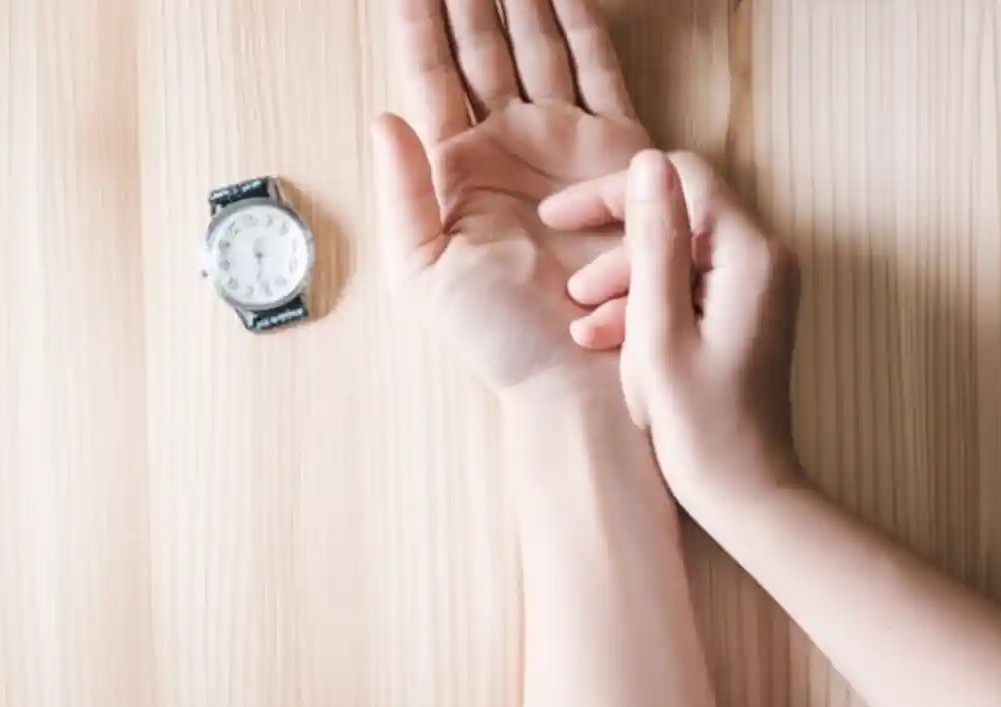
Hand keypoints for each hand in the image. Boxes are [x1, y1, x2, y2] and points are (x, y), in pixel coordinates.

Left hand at [372, 0, 649, 400]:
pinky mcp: (616, 154)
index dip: (419, 20)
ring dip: (523, 0)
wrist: (579, 375)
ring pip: (539, 48)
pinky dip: (585, 28)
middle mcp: (510, 147)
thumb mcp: (423, 273)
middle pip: (484, 46)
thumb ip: (403, 193)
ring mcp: (564, 145)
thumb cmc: (500, 338)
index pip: (432, 73)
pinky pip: (601, 74)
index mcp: (458, 169)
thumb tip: (383, 117)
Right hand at [539, 150, 802, 505]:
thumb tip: (648, 164)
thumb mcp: (659, 329)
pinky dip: (646, 303)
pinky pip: (688, 284)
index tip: (559, 217)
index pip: (680, 179)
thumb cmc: (700, 422)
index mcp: (749, 255)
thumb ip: (654, 242)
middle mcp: (763, 258)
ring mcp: (756, 285)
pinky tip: (605, 338)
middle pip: (678, 212)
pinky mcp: (743, 310)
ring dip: (624, 280)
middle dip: (617, 245)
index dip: (615, 190)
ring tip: (583, 322)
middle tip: (569, 285)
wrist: (745, 490)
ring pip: (677, 252)